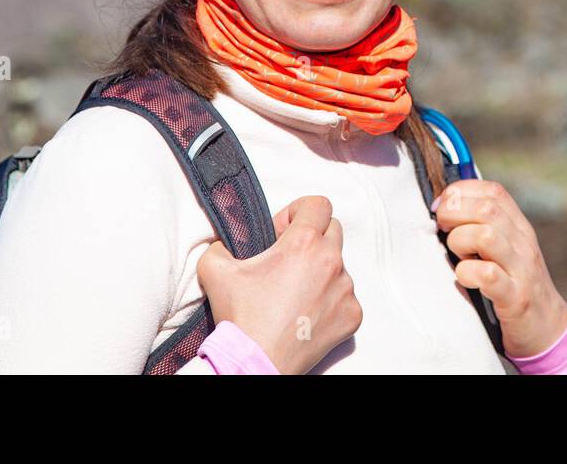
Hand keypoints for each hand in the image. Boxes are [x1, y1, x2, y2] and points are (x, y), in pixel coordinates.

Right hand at [196, 195, 361, 374]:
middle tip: (288, 258)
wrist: (255, 362)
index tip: (284, 230)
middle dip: (312, 237)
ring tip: (295, 291)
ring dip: (321, 270)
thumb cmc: (241, 319)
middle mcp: (331, 262)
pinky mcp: (352, 314)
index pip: (318, 204)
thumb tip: (224, 243)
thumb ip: (219, 245)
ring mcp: (345, 290)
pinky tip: (306, 311)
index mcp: (304, 243)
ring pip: (339, 265)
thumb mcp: (215, 270)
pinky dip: (330, 299)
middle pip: (332, 230)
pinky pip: (346, 296)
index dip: (298, 212)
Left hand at [434, 179, 566, 358]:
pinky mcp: (515, 297)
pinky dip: (468, 272)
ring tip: (458, 256)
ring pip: (485, 235)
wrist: (546, 327)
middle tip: (443, 231)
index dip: (461, 192)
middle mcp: (523, 242)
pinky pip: (488, 275)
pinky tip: (464, 277)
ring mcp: (521, 269)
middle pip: (486, 208)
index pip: (493, 191)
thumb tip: (444, 208)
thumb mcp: (504, 249)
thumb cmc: (514, 284)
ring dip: (460, 242)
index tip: (441, 208)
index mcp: (519, 227)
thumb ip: (483, 226)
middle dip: (454, 214)